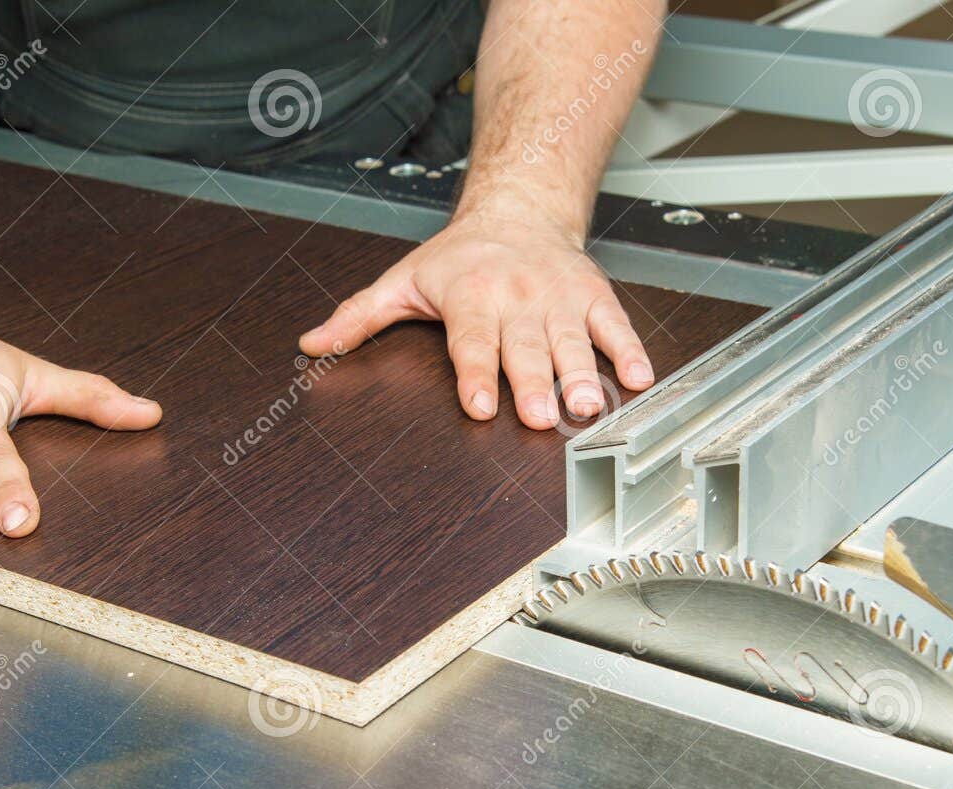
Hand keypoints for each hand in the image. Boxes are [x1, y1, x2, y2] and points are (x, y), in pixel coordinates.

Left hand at [298, 212, 653, 428]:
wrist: (519, 209)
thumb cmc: (460, 257)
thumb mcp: (402, 281)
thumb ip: (359, 318)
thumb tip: (311, 345)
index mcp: (470, 295)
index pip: (472, 341)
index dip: (474, 373)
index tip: (479, 405)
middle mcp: (518, 296)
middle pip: (524, 347)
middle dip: (531, 382)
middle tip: (536, 416)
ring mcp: (559, 298)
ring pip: (572, 341)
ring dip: (582, 375)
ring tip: (585, 406)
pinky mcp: (593, 295)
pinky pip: (615, 324)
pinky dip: (629, 350)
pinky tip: (641, 377)